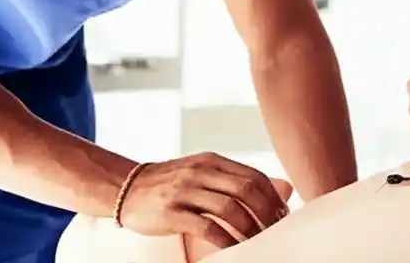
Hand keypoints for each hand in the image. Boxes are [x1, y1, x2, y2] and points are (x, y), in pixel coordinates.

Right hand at [118, 152, 290, 249]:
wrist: (127, 187)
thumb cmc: (169, 183)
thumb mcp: (199, 171)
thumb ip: (227, 178)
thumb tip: (267, 192)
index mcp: (211, 161)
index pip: (252, 176)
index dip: (272, 196)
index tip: (282, 214)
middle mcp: (200, 172)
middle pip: (246, 190)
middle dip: (267, 212)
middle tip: (276, 230)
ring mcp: (185, 191)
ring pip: (230, 208)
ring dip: (250, 228)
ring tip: (259, 241)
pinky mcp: (171, 212)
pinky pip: (207, 227)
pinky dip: (226, 239)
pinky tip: (235, 249)